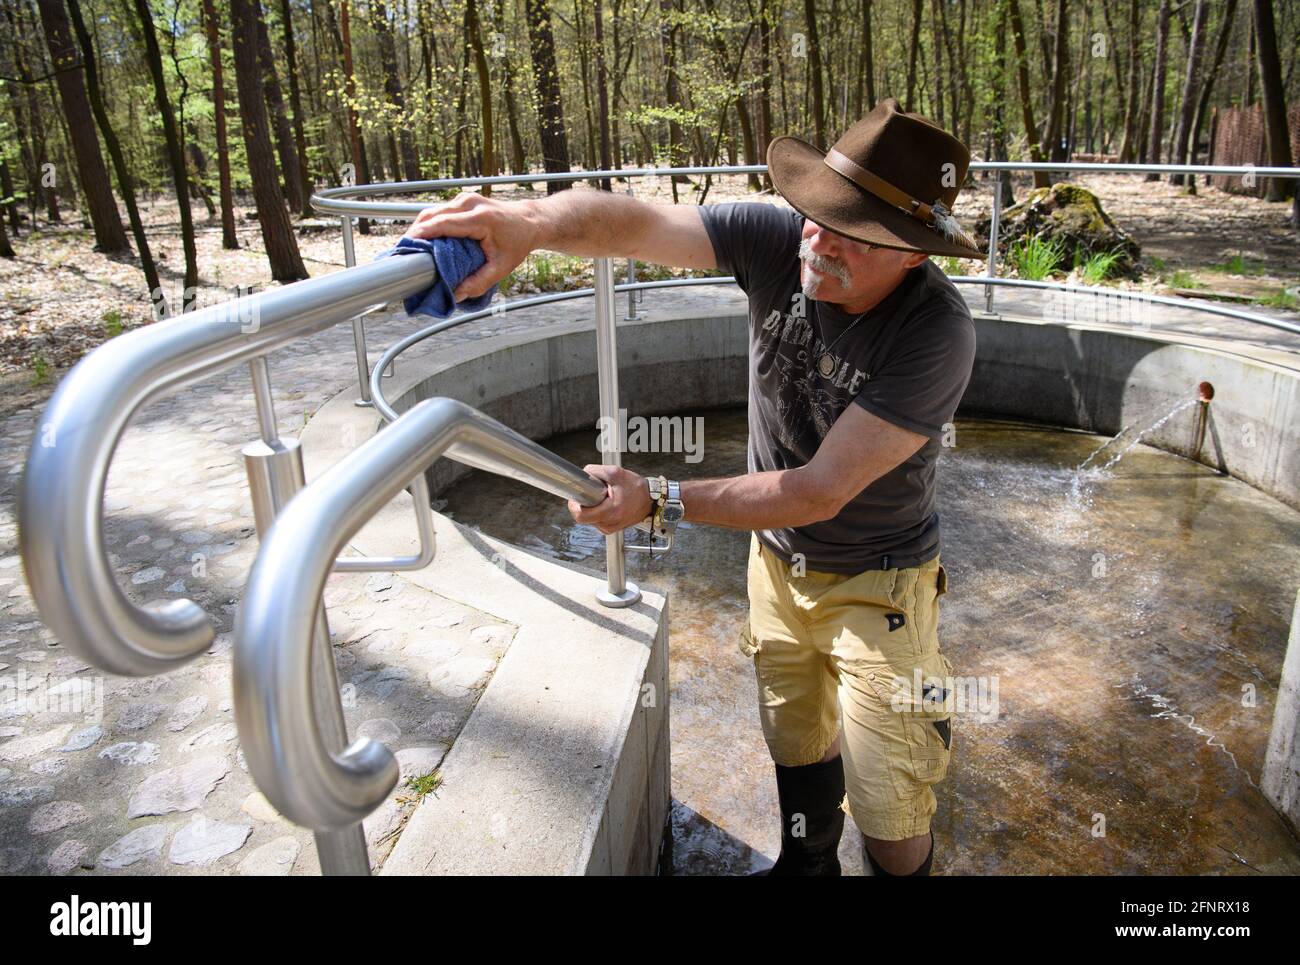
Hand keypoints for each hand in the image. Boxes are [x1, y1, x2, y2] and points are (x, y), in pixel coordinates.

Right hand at [404, 192, 536, 301]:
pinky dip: (429, 224)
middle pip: (433, 214)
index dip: (423, 233)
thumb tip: (455, 295)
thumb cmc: (516, 244)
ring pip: (433, 211)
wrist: (528, 222)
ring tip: (409, 248)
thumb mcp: (502, 268)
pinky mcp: (462, 200)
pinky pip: (439, 211)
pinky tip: (422, 240)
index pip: (444, 223)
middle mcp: (470, 203)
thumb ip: (479, 283)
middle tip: (401, 252)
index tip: (406, 245)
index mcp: (480, 219)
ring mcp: (465, 199)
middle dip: (415, 232)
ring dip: (420, 228)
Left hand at [567, 465, 652, 534]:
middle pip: (582, 517)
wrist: (650, 499)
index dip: (574, 505)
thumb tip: (581, 474)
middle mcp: (609, 523)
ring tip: (604, 498)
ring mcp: (609, 528)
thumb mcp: (615, 473)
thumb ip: (595, 471)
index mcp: (610, 511)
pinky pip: (595, 520)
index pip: (580, 516)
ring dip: (591, 507)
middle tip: (593, 494)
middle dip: (584, 503)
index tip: (576, 496)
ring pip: (588, 519)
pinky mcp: (609, 529)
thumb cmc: (636, 488)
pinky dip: (597, 511)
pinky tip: (606, 504)